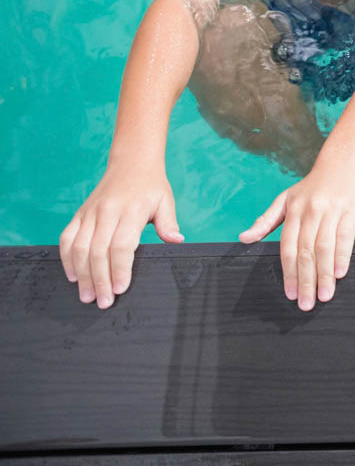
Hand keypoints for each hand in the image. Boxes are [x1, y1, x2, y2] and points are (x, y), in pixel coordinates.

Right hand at [59, 165, 183, 307]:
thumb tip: (177, 240)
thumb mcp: (166, 201)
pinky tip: (73, 276)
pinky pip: (66, 238)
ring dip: (82, 274)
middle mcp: (107, 212)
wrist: (131, 163)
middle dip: (99, 279)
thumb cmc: (151, 187)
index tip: (120, 289)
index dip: (119, 269)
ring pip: (79, 247)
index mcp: (131, 211)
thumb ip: (169, 223)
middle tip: (102, 302)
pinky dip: (66, 258)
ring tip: (86, 296)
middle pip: (98, 251)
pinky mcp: (79, 214)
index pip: (122, 245)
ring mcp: (90, 213)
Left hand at [239, 162, 354, 310]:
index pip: (288, 247)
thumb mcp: (286, 199)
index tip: (289, 294)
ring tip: (324, 296)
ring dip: (324, 275)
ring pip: (324, 248)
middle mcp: (310, 211)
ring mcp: (331, 210)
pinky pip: (345, 237)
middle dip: (305, 280)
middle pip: (306, 252)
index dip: (288, 272)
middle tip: (305, 304)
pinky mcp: (351, 210)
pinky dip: (342, 257)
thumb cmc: (314, 184)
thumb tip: (244, 239)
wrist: (343, 160)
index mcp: (293, 211)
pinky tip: (340, 273)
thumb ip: (266, 220)